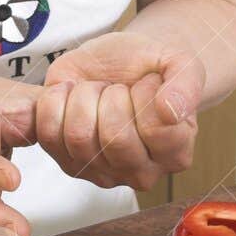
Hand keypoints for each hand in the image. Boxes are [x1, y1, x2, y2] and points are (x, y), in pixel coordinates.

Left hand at [36, 32, 204, 190]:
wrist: (120, 64)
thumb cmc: (151, 67)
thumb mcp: (179, 61)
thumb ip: (187, 84)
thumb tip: (171, 111)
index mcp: (177, 154)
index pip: (157, 130)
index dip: (146, 95)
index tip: (148, 83)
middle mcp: (142, 173)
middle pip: (115, 139)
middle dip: (112, 95)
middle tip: (119, 88)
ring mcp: (101, 173)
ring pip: (79, 136)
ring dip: (84, 96)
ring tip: (98, 91)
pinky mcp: (67, 162)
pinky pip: (48, 133)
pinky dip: (55, 100)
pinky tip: (73, 94)